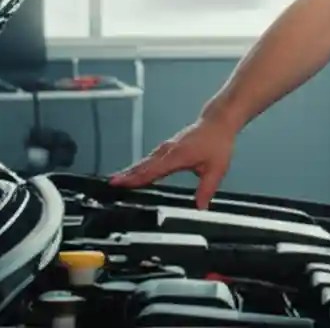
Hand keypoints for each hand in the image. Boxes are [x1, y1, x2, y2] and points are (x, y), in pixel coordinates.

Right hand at [109, 117, 236, 209]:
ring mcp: (166, 148)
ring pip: (144, 161)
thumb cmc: (217, 142)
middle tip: (111, 184)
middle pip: (143, 165)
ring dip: (130, 170)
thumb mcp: (217, 169)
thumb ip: (207, 189)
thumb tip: (201, 207)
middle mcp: (168, 151)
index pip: (151, 170)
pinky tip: (135, 171)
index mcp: (176, 156)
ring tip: (117, 180)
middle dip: (126, 175)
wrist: (218, 122)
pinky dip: (140, 166)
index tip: (119, 183)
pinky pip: (150, 158)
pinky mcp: (168, 147)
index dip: (135, 178)